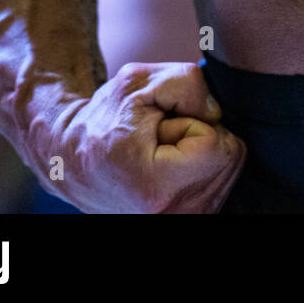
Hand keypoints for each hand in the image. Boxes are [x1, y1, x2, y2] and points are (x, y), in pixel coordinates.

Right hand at [33, 61, 245, 213]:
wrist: (73, 161)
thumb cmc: (104, 120)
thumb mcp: (137, 82)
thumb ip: (186, 83)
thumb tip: (215, 113)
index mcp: (154, 187)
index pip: (216, 144)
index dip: (190, 122)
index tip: (158, 129)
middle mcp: (173, 214)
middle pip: (230, 157)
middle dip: (198, 138)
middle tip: (158, 142)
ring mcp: (185, 220)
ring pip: (229, 168)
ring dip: (199, 153)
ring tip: (160, 154)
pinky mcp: (193, 218)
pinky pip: (223, 180)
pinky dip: (201, 168)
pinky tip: (169, 168)